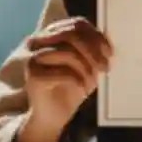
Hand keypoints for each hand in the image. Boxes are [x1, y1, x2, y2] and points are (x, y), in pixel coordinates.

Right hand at [24, 17, 112, 131]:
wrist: (50, 117)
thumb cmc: (68, 89)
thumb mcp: (85, 66)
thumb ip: (92, 50)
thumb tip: (107, 42)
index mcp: (51, 34)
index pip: (77, 24)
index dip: (97, 36)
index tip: (109, 53)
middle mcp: (38, 41)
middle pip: (71, 34)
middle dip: (93, 51)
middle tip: (105, 67)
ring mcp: (32, 57)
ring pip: (67, 52)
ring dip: (86, 69)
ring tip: (92, 83)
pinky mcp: (32, 75)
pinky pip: (62, 72)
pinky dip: (78, 80)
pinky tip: (82, 89)